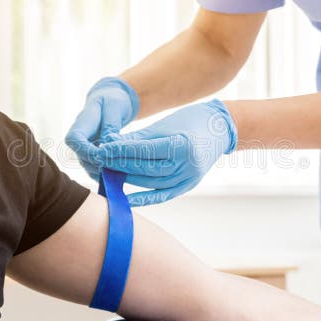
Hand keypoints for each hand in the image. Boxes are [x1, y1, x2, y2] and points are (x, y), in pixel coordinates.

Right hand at [65, 77, 139, 178]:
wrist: (111, 101)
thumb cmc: (113, 100)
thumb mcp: (115, 106)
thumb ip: (111, 125)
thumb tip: (109, 144)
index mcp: (82, 122)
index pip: (74, 139)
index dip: (86, 151)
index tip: (103, 156)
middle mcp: (80, 137)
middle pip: (81, 156)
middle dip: (97, 165)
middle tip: (118, 169)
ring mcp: (85, 147)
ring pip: (88, 165)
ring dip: (103, 172)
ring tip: (122, 174)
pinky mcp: (93, 154)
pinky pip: (96, 167)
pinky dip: (107, 173)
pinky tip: (121, 175)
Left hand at [96, 99, 236, 206]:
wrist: (222, 129)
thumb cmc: (192, 120)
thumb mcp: (165, 124)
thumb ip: (139, 138)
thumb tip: (110, 146)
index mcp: (181, 145)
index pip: (143, 150)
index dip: (120, 150)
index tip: (101, 149)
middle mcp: (186, 165)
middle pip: (145, 168)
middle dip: (119, 165)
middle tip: (98, 163)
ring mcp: (189, 178)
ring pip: (150, 182)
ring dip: (127, 180)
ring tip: (107, 174)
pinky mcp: (188, 186)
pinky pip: (162, 195)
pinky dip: (144, 199)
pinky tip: (126, 200)